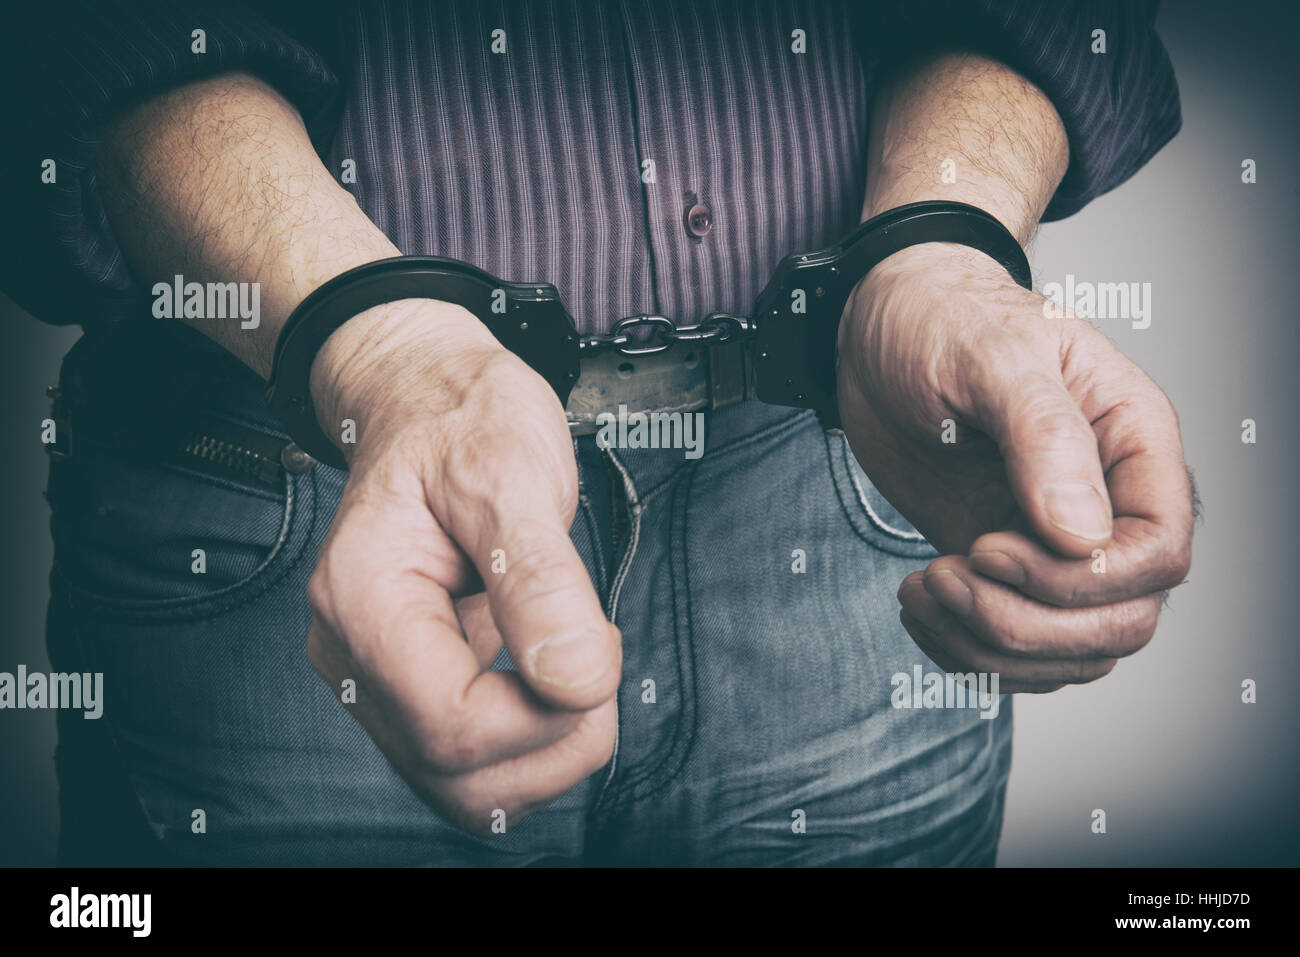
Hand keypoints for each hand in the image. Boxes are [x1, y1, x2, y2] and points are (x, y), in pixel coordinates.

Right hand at [303, 299, 619, 833]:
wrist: (430, 397)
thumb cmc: (461, 419)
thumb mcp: (513, 473)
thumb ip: (543, 579)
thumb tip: (576, 677)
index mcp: (363, 598)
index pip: (449, 725)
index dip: (541, 713)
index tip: (591, 648)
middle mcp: (353, 652)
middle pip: (454, 776)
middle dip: (552, 742)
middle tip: (595, 660)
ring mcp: (377, 676)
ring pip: (462, 787)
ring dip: (543, 751)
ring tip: (572, 663)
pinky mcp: (409, 685)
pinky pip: (468, 759)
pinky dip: (527, 739)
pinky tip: (545, 672)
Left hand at [837, 244, 1193, 691]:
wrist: (880, 333)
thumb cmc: (943, 319)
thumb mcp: (993, 354)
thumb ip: (1043, 436)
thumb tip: (1083, 534)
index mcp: (1130, 443)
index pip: (1160, 550)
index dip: (1083, 577)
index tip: (990, 545)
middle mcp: (1107, 503)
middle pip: (1121, 620)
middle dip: (1028, 625)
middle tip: (945, 575)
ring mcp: (1055, 545)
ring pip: (1071, 651)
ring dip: (990, 646)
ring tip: (921, 590)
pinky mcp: (1004, 571)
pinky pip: (1015, 650)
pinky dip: (965, 652)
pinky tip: (918, 606)